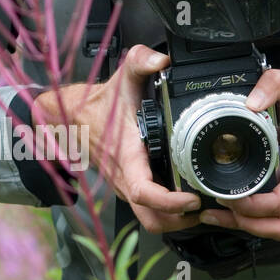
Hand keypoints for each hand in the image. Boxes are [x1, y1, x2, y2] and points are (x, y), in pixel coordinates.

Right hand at [34, 45, 201, 234]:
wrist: (72, 118)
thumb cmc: (98, 104)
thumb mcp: (121, 78)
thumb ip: (140, 61)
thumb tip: (161, 58)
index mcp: (127, 158)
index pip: (144, 193)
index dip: (170, 203)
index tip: (193, 199)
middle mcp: (125, 178)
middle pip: (152, 219)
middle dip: (181, 221)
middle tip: (207, 208)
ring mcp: (126, 186)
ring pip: (150, 219)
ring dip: (176, 220)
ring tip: (203, 208)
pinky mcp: (129, 187)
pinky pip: (148, 210)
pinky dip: (168, 212)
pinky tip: (187, 199)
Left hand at [195, 70, 279, 241]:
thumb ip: (271, 86)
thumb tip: (251, 103)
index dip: (254, 207)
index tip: (229, 197)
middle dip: (249, 225)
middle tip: (219, 211)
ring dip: (248, 227)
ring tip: (216, 215)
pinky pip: (278, 217)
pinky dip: (254, 220)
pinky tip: (230, 210)